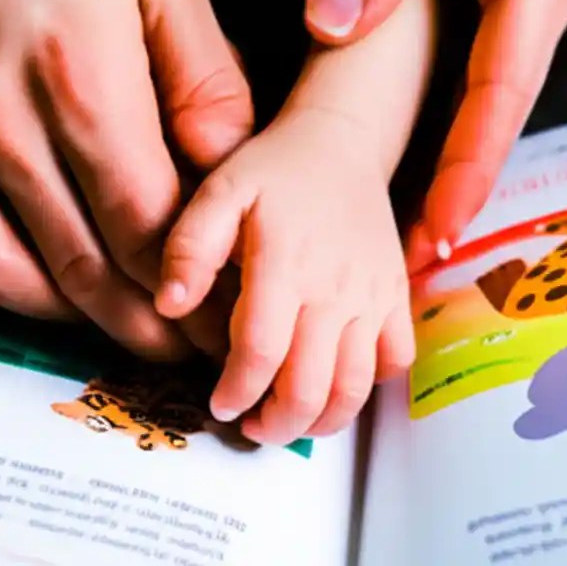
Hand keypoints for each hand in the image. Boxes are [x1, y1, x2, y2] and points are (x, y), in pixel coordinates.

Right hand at [0, 0, 252, 357]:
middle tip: (183, 352)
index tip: (227, 318)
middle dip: (144, 327)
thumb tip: (231, 175)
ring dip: (63, 318)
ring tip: (110, 324)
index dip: (196, 291)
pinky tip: (16, 283)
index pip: (148, 227)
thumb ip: (207, 84)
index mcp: (80, 79)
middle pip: (82, 268)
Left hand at [154, 111, 415, 443]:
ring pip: (355, 387)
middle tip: (250, 425)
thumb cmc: (271, 169)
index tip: (219, 404)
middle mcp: (335, 288)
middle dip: (276, 422)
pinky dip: (366, 388)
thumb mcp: (218, 191)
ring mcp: (373, 296)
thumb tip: (170, 305)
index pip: (263, 352)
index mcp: (286, 264)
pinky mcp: (396, 296)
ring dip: (319, 419)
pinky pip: (394, 361)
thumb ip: (190, 248)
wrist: (340, 142)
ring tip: (286, 419)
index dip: (238, 391)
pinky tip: (332, 384)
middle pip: (311, 386)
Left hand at [304, 0, 566, 269]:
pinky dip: (468, 101)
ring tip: (421, 210)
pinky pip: (496, 46)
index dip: (465, 169)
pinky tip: (438, 126)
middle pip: (504, 104)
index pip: (499, 94)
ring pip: (501, 81)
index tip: (433, 232)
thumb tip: (331, 23)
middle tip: (417, 250)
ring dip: (464, 148)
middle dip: (464, 181)